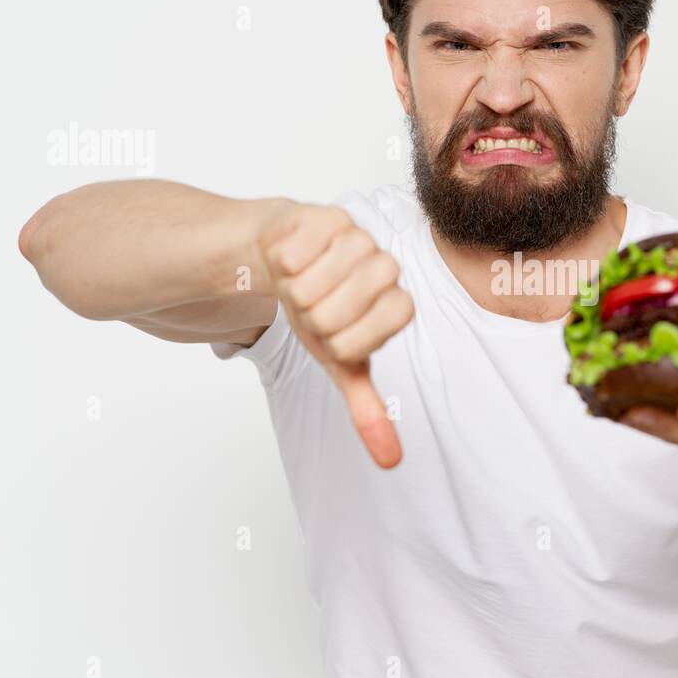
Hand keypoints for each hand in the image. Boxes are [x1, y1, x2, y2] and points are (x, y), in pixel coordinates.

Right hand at [258, 203, 413, 468]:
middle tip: (313, 303)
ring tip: (303, 279)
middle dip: (308, 317)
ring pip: (308, 287)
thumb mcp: (340, 363)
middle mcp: (386, 269)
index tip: (333, 331)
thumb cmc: (319, 309)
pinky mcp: (329, 216)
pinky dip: (280, 264)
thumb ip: (368, 409)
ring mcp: (360, 239)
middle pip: (330, 317)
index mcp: (397, 306)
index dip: (334, 343)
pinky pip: (291, 256)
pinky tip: (293, 256)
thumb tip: (392, 462)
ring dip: (292, 290)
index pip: (359, 344)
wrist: (285, 258)